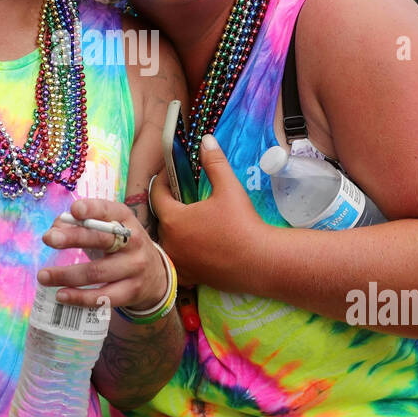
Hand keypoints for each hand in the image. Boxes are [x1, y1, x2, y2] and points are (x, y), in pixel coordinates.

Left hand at [38, 198, 170, 313]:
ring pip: (97, 272)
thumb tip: (55, 229)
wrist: (154, 276)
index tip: (74, 210)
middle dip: (73, 238)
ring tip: (43, 276)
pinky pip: (102, 297)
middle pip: (102, 240)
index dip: (92, 210)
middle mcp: (133, 242)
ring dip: (66, 275)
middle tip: (48, 238)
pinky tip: (61, 295)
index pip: (109, 211)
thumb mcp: (108, 229)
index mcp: (126, 220)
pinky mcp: (130, 292)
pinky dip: (79, 297)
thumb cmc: (121, 247)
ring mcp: (134, 268)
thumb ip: (81, 225)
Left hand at [148, 134, 262, 290]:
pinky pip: (179, 261)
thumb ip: (214, 163)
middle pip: (161, 218)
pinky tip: (196, 245)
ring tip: (189, 218)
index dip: (161, 180)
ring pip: (169, 240)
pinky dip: (183, 251)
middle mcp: (170, 242)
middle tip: (182, 194)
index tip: (170, 172)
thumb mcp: (229, 188)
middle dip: (169, 204)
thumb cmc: (242, 224)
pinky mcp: (190, 277)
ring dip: (175, 229)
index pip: (157, 195)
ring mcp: (179, 262)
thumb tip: (206, 139)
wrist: (261, 261)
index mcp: (174, 220)